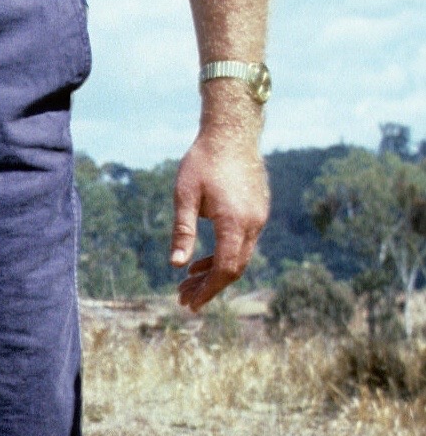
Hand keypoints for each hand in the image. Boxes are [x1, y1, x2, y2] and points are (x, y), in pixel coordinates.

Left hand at [170, 101, 268, 311]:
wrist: (232, 132)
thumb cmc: (203, 160)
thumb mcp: (184, 195)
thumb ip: (182, 231)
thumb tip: (176, 265)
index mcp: (235, 222)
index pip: (225, 268)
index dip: (208, 290)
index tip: (190, 304)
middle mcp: (253, 223)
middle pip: (233, 268)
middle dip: (209, 287)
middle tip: (183, 299)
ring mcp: (259, 217)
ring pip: (239, 256)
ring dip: (214, 272)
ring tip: (187, 282)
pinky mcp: (257, 211)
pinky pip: (242, 243)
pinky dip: (223, 255)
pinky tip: (201, 261)